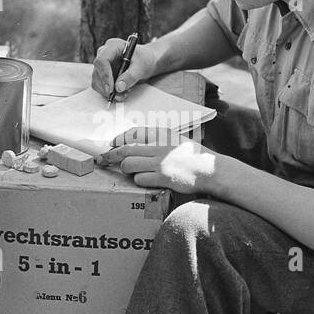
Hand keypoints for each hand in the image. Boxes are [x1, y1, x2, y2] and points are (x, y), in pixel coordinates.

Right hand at [91, 37, 158, 99]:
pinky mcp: (102, 74)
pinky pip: (100, 86)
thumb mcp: (141, 67)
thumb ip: (130, 76)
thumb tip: (118, 88)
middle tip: (119, 96)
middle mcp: (104, 54)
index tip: (111, 89)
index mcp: (113, 46)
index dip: (105, 76)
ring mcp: (102, 64)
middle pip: (97, 72)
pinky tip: (121, 93)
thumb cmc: (144, 59)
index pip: (102, 60)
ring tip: (124, 94)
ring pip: (96, 81)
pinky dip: (109, 93)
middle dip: (107, 87)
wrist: (146, 61)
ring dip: (108, 92)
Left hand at [100, 140, 222, 196]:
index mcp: (162, 134)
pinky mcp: (162, 177)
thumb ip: (158, 140)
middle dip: (110, 155)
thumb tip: (135, 144)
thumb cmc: (194, 156)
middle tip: (102, 160)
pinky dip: (139, 180)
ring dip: (125, 169)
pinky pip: (139, 179)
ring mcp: (160, 162)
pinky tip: (146, 180)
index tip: (111, 144)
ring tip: (131, 171)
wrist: (211, 170)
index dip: (118, 139)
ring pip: (128, 165)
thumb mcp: (176, 140)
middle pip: (125, 149)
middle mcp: (159, 146)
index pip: (133, 133)